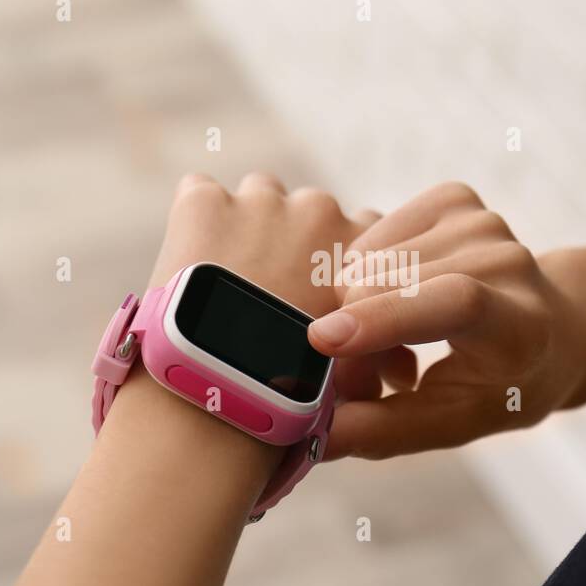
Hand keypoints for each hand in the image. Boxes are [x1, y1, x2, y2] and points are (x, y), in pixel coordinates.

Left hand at [148, 172, 395, 405]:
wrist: (223, 388)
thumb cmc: (295, 393)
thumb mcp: (358, 368)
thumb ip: (376, 347)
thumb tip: (395, 371)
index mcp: (362, 244)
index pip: (364, 231)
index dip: (336, 262)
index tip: (317, 290)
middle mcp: (318, 210)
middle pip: (309, 211)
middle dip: (292, 241)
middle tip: (269, 289)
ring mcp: (259, 202)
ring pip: (257, 195)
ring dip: (247, 224)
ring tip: (226, 275)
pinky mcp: (202, 202)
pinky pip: (198, 192)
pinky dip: (195, 221)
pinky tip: (190, 262)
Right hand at [306, 182, 585, 459]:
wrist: (555, 328)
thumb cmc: (502, 385)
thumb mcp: (456, 422)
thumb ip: (387, 431)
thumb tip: (317, 439)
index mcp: (520, 323)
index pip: (454, 303)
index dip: (386, 318)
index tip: (323, 341)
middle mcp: (506, 259)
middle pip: (389, 282)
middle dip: (349, 335)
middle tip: (363, 381)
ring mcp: (481, 221)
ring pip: (368, 261)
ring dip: (355, 309)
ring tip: (392, 344)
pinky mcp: (454, 198)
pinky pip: (370, 237)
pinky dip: (363, 273)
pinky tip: (394, 299)